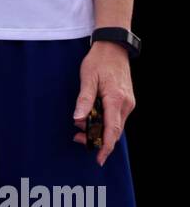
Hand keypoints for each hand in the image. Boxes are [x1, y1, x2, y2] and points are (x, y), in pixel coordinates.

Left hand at [73, 42, 135, 166]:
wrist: (113, 47)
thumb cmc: (99, 61)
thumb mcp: (87, 78)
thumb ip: (84, 100)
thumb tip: (78, 119)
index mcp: (116, 99)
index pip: (112, 130)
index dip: (105, 146)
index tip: (99, 159)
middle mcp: (126, 104)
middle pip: (114, 131)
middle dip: (97, 139)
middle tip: (78, 138)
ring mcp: (128, 103)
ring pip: (115, 126)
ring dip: (99, 130)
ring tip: (80, 127)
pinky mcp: (126, 101)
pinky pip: (116, 118)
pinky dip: (104, 122)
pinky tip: (91, 118)